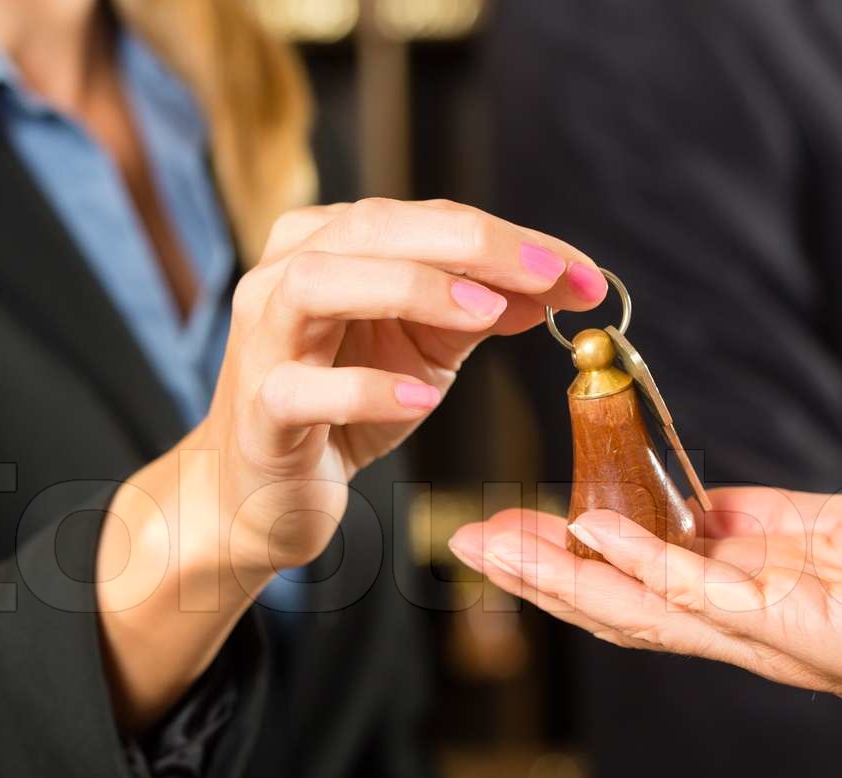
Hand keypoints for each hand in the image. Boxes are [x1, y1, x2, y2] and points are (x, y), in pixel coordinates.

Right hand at [193, 197, 606, 582]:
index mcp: (327, 243)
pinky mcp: (259, 410)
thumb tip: (560, 284)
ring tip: (484, 314)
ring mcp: (264, 340)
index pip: (426, 219)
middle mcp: (284, 274)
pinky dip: (365, 389)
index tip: (582, 270)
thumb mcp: (427, 351)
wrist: (268, 495)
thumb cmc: (344, 410)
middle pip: (372, 228)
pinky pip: (303, 389)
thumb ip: (483, 312)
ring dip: (410, 289)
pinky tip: (420, 398)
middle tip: (550, 276)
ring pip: (320, 284)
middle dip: (471, 245)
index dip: (510, 238)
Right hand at [451, 486, 841, 764]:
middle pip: (618, 601)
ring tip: (495, 543)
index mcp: (752, 599)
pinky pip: (700, 593)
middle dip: (541, 572)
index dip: (577, 556)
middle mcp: (741, 625)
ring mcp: (760, 629)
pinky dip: (640, 565)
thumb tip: (704, 503)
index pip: (644, 578)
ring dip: (562, 574)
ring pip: (638, 606)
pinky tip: (589, 538)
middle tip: (470, 540)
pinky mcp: (790, 625)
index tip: (524, 524)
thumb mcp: (841, 532)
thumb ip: (767, 523)